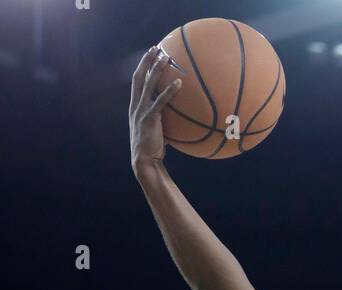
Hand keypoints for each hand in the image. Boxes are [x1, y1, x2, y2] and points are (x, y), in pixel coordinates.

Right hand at [130, 45, 181, 173]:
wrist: (144, 162)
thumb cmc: (153, 149)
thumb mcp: (155, 130)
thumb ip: (162, 119)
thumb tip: (179, 115)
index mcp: (135, 106)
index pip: (137, 81)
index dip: (142, 66)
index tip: (150, 54)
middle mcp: (135, 105)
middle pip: (139, 76)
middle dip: (147, 61)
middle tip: (156, 47)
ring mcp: (141, 111)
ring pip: (148, 84)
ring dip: (156, 69)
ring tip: (166, 57)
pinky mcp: (149, 119)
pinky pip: (160, 101)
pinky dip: (169, 91)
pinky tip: (179, 83)